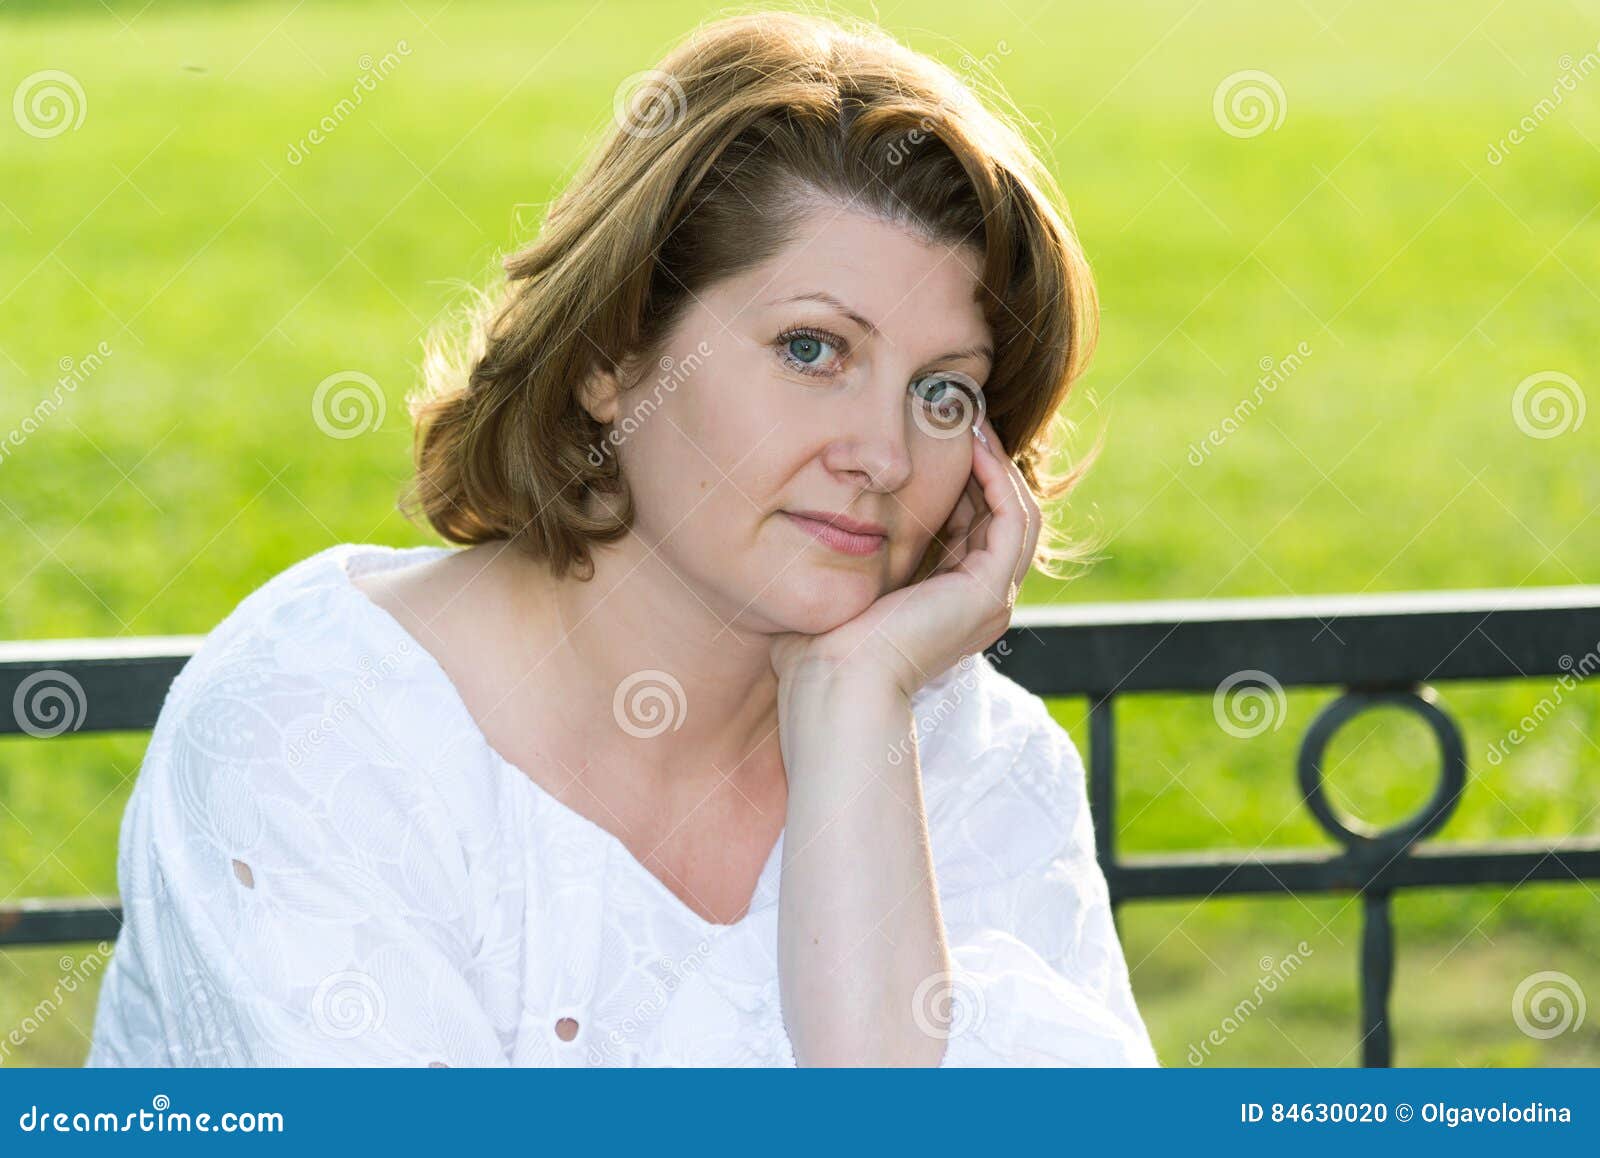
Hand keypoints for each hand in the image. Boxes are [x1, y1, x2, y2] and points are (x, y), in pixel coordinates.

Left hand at [768, 415, 1040, 696]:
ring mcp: (990, 599)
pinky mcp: (988, 591)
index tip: (936, 435)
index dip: (960, 480)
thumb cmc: (819, 650)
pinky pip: (1013, 519)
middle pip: (999, 517)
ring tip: (972, 421)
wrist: (832, 686)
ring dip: (998, 464)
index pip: (971, 528)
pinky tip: (973, 446)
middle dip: (984, 464)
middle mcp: (979, 603)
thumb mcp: (841, 585)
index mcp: (949, 605)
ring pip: (1016, 514)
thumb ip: (848, 554)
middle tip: (962, 414)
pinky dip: (999, 479)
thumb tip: (822, 515)